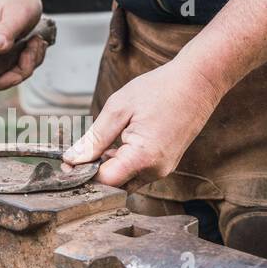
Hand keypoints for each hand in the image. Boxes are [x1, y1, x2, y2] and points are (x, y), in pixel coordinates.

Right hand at [0, 0, 46, 89]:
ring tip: (35, 41)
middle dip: (22, 68)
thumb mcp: (15, 15)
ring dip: (30, 61)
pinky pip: (19, 68)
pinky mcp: (4, 54)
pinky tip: (34, 43)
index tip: (22, 62)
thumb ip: (5, 32)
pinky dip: (32, 59)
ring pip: (12, 74)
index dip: (4, 78)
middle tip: (33, 47)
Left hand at [63, 58, 223, 190]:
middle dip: (94, 171)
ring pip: (125, 179)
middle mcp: (155, 170)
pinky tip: (118, 141)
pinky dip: (123, 162)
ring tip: (101, 141)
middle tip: (78, 152)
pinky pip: (137, 171)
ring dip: (108, 166)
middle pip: (114, 185)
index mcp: (143, 157)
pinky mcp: (166, 164)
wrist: (198, 82)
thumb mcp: (119, 108)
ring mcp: (163, 169)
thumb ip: (94, 138)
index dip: (83, 173)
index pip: (104, 181)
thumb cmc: (161, 89)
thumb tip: (72, 158)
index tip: (68, 162)